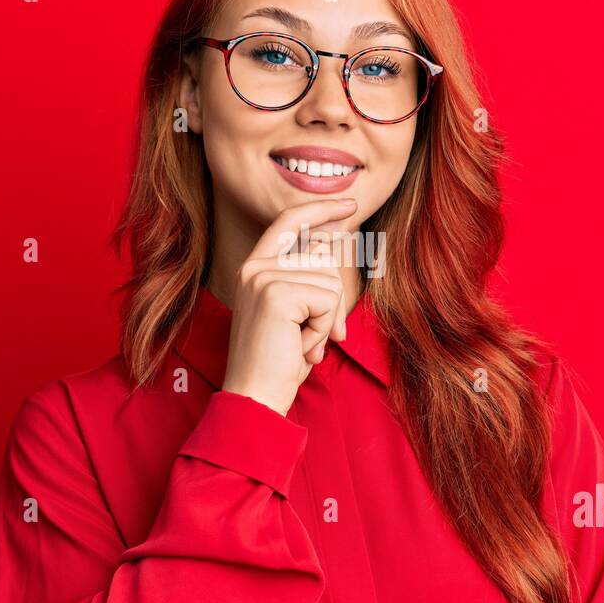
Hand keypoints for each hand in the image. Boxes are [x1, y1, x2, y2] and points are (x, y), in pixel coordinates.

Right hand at [221, 198, 356, 415]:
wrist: (255, 397)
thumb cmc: (278, 362)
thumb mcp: (298, 314)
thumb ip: (310, 280)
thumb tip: (334, 243)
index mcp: (255, 268)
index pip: (290, 222)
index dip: (320, 210)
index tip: (349, 205)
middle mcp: (255, 267)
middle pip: (324, 260)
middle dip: (332, 304)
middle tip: (309, 337)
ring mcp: (262, 277)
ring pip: (330, 283)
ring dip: (326, 321)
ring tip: (300, 343)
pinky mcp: (276, 293)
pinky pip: (328, 301)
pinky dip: (323, 329)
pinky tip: (300, 346)